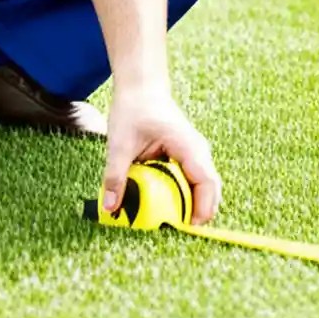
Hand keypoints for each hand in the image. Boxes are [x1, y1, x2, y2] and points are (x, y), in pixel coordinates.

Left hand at [102, 85, 221, 224]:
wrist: (140, 88)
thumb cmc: (133, 109)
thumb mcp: (119, 144)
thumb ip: (115, 176)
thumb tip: (109, 207)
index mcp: (188, 147)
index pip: (206, 182)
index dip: (201, 207)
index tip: (187, 226)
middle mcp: (198, 152)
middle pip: (209, 190)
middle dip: (196, 212)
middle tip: (174, 229)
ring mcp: (194, 155)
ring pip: (201, 188)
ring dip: (188, 204)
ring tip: (168, 220)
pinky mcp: (186, 159)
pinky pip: (190, 182)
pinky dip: (181, 195)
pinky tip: (163, 204)